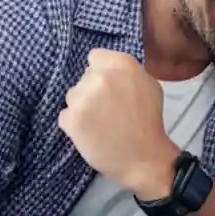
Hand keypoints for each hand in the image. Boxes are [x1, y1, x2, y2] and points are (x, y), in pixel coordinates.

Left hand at [58, 49, 175, 198]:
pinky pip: (65, 116)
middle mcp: (99, 77)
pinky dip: (74, 125)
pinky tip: (91, 134)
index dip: (102, 72)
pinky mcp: (70, 120)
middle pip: (84, 78)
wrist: (144, 158)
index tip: (110, 87)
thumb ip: (127, 72)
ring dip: (83, 107)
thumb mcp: (149, 85)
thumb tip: (109, 69)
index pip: (95, 57)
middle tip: (108, 109)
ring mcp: (82, 99)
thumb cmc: (148, 121)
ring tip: (100, 124)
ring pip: (73, 96)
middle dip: (93, 90)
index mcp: (121, 65)